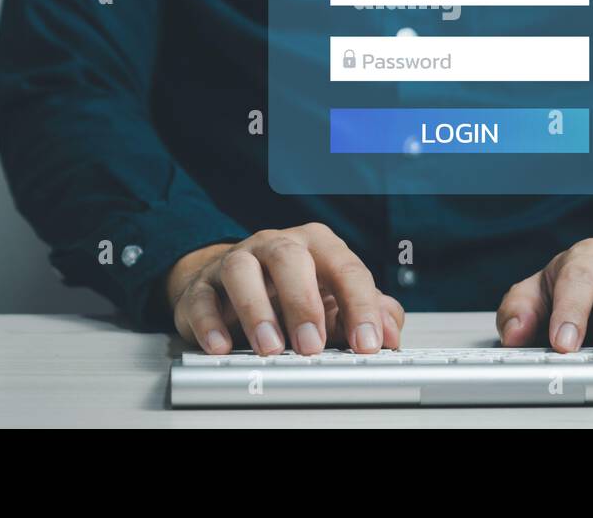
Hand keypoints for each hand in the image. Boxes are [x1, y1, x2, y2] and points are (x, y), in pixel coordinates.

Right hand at [166, 222, 404, 355]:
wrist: (234, 286)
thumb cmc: (294, 291)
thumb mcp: (337, 299)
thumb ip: (370, 311)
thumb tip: (390, 332)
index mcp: (318, 245)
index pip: (346, 268)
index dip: (361, 307)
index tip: (368, 343)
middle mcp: (277, 244)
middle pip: (291, 260)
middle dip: (303, 304)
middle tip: (312, 346)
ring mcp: (237, 260)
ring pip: (242, 271)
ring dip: (256, 311)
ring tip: (270, 348)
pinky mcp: (203, 284)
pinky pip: (202, 297)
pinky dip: (210, 322)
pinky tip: (222, 346)